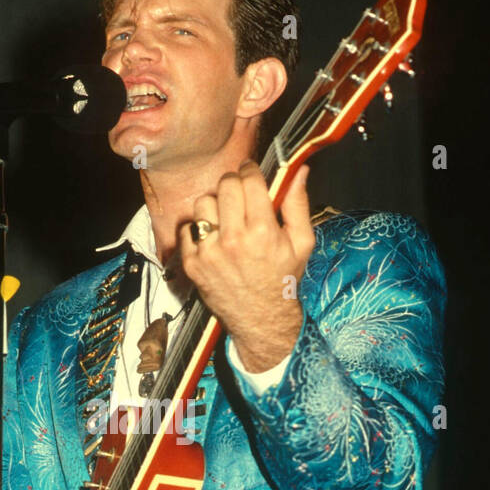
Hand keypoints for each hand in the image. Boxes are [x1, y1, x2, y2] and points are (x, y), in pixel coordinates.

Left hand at [179, 161, 314, 372]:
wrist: (261, 319)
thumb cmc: (283, 278)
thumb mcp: (302, 242)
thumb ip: (298, 204)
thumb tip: (300, 170)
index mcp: (262, 231)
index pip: (249, 180)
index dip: (250, 171)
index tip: (251, 173)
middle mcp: (233, 240)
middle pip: (224, 186)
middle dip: (233, 184)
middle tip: (240, 194)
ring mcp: (209, 253)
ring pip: (203, 203)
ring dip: (214, 206)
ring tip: (226, 218)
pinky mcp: (192, 264)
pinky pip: (187, 228)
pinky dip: (198, 229)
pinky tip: (212, 238)